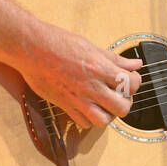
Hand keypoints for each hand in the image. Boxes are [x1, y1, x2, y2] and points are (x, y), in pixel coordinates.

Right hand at [18, 24, 143, 129]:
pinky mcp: (64, 105)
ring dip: (108, 114)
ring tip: (105, 104)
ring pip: (104, 121)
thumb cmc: (58, 42)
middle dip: (126, 102)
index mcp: (100, 68)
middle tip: (120, 94)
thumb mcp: (91, 46)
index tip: (131, 79)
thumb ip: (115, 59)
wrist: (31, 47)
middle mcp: (91, 86)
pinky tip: (88, 107)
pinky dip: (89, 119)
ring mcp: (77, 98)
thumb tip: (135, 64)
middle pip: (122, 107)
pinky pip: (84, 123)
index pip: (131, 83)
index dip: (135, 82)